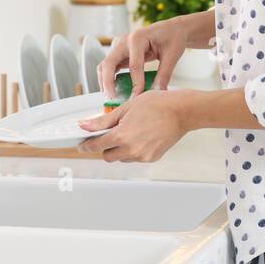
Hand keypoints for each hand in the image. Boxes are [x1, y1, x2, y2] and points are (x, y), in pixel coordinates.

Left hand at [75, 89, 192, 162]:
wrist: (182, 111)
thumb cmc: (158, 105)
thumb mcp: (126, 108)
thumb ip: (104, 120)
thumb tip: (86, 125)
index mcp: (122, 136)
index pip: (96, 146)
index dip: (87, 146)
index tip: (82, 145)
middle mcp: (132, 150)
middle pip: (108, 156)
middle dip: (105, 147)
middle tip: (109, 134)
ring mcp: (143, 156)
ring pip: (122, 158)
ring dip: (120, 149)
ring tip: (130, 131)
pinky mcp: (152, 158)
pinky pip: (135, 157)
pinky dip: (133, 150)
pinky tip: (140, 135)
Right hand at [97, 18, 188, 98]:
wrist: (171, 29)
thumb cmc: (173, 37)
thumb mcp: (172, 55)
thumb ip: (164, 74)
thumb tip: (157, 92)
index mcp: (138, 38)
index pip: (134, 64)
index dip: (136, 83)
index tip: (138, 97)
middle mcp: (125, 41)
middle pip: (108, 63)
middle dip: (108, 82)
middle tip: (114, 98)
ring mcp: (120, 46)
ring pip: (104, 65)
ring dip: (105, 81)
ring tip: (112, 96)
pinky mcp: (120, 53)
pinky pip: (109, 66)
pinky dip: (109, 78)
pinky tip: (115, 90)